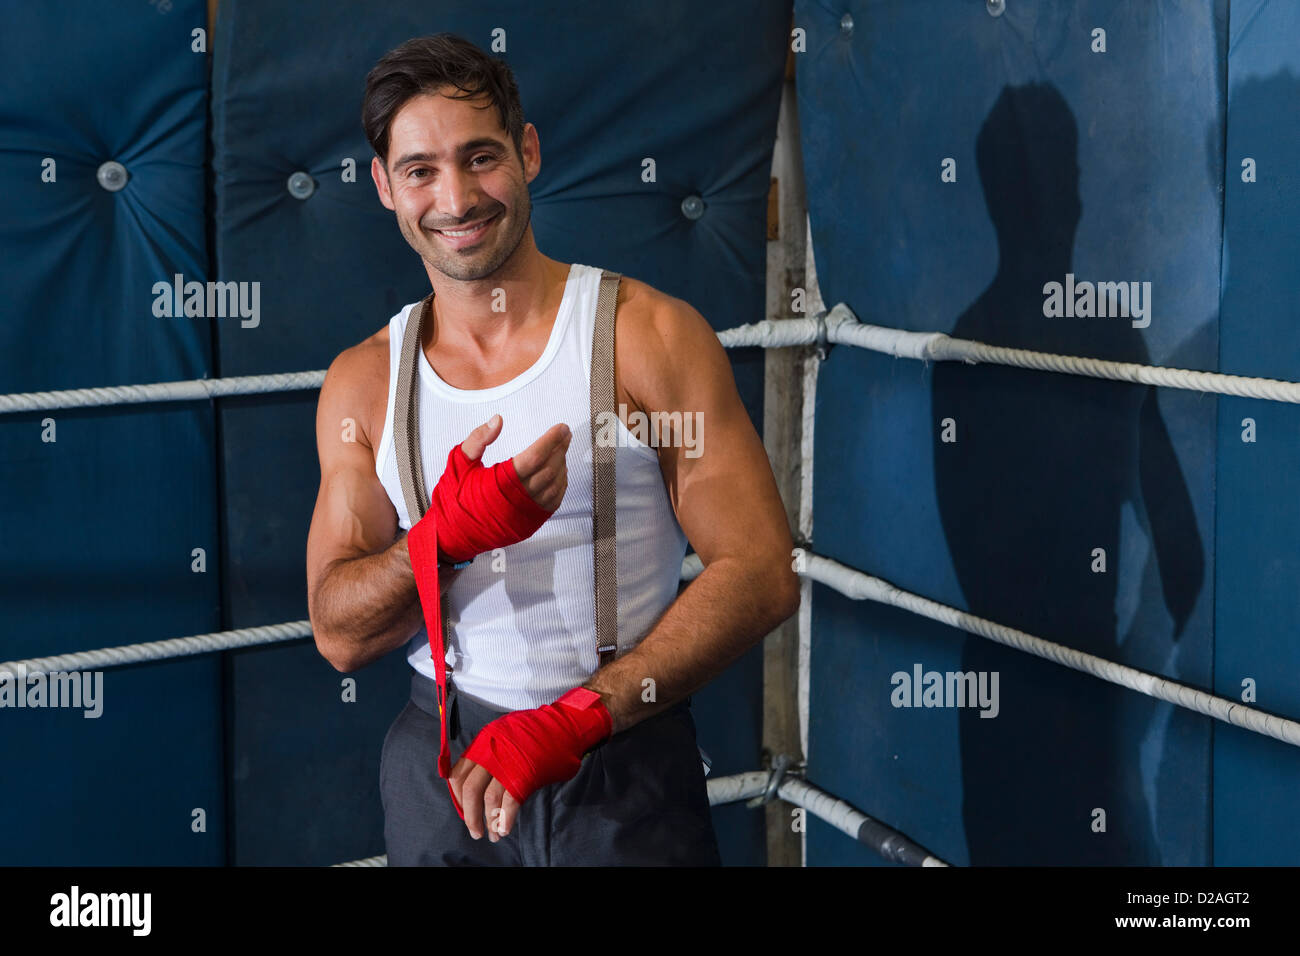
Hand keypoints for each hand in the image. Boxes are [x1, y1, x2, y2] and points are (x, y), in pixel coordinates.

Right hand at [426, 414, 567, 563]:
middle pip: (549, 470)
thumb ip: (478, 439)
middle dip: (560, 449)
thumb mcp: (459, 462)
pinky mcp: (531, 524)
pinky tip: (558, 471)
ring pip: (555, 486)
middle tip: (565, 434)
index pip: (535, 457)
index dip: (551, 440)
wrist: (452, 535)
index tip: (561, 427)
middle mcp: (517, 501)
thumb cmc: (454, 498)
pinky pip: (553, 502)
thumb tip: (498, 420)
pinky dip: (560, 484)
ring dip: (561, 465)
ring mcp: (526, 515)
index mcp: (500, 483)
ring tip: (561, 449)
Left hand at [447, 688, 612, 840]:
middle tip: (476, 832)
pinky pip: (510, 802)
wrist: (566, 725)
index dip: (458, 797)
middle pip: (470, 789)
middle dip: (470, 815)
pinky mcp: (525, 774)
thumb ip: (490, 755)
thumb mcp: (506, 736)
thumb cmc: (538, 733)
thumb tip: (479, 783)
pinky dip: (506, 819)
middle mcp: (491, 752)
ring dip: (489, 821)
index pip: (458, 774)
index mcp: (483, 742)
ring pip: (488, 798)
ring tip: (494, 835)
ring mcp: (508, 763)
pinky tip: (506, 829)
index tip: (466, 810)